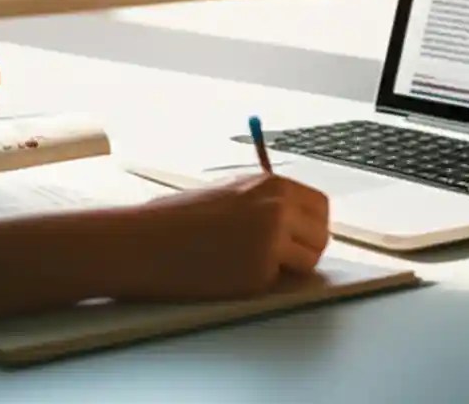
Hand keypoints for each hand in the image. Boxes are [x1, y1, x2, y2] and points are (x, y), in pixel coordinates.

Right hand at [122, 174, 330, 300]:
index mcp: (271, 185)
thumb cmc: (177, 217)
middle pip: (322, 236)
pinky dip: (262, 282)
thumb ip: (264, 202)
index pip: (320, 206)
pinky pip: (278, 281)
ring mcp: (270, 241)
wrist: (146, 241)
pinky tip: (232, 273)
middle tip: (282, 258)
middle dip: (306, 248)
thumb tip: (296, 219)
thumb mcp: (228, 192)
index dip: (311, 224)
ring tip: (254, 264)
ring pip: (309, 262)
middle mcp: (278, 209)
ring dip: (290, 268)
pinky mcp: (258, 273)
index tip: (298, 235)